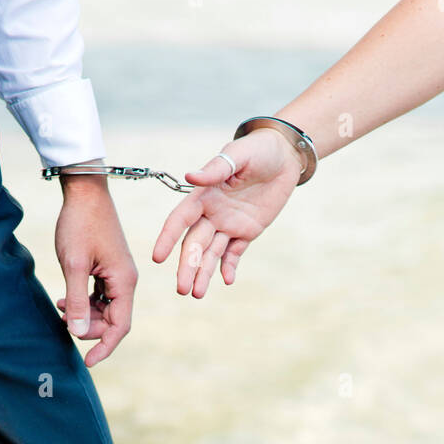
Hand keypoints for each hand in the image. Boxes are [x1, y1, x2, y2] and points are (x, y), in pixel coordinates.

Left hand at [55, 175, 137, 367]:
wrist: (85, 192)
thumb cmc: (80, 224)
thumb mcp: (74, 264)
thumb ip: (75, 300)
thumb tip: (77, 332)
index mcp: (123, 282)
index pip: (120, 327)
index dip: (104, 347)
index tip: (88, 362)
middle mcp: (125, 281)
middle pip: (112, 320)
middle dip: (89, 328)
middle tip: (63, 323)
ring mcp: (117, 275)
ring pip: (104, 310)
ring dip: (84, 315)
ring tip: (59, 309)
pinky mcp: (108, 269)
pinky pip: (99, 296)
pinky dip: (83, 302)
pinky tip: (63, 300)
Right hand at [153, 127, 302, 296]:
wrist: (285, 156)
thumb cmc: (258, 149)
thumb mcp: (239, 155)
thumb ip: (216, 169)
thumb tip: (190, 176)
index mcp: (204, 195)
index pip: (180, 220)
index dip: (168, 238)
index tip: (158, 257)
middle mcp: (212, 213)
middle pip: (194, 244)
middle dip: (187, 267)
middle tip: (182, 289)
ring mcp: (228, 225)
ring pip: (211, 254)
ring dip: (203, 274)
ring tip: (197, 294)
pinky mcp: (246, 232)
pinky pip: (234, 253)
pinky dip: (229, 267)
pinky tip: (226, 280)